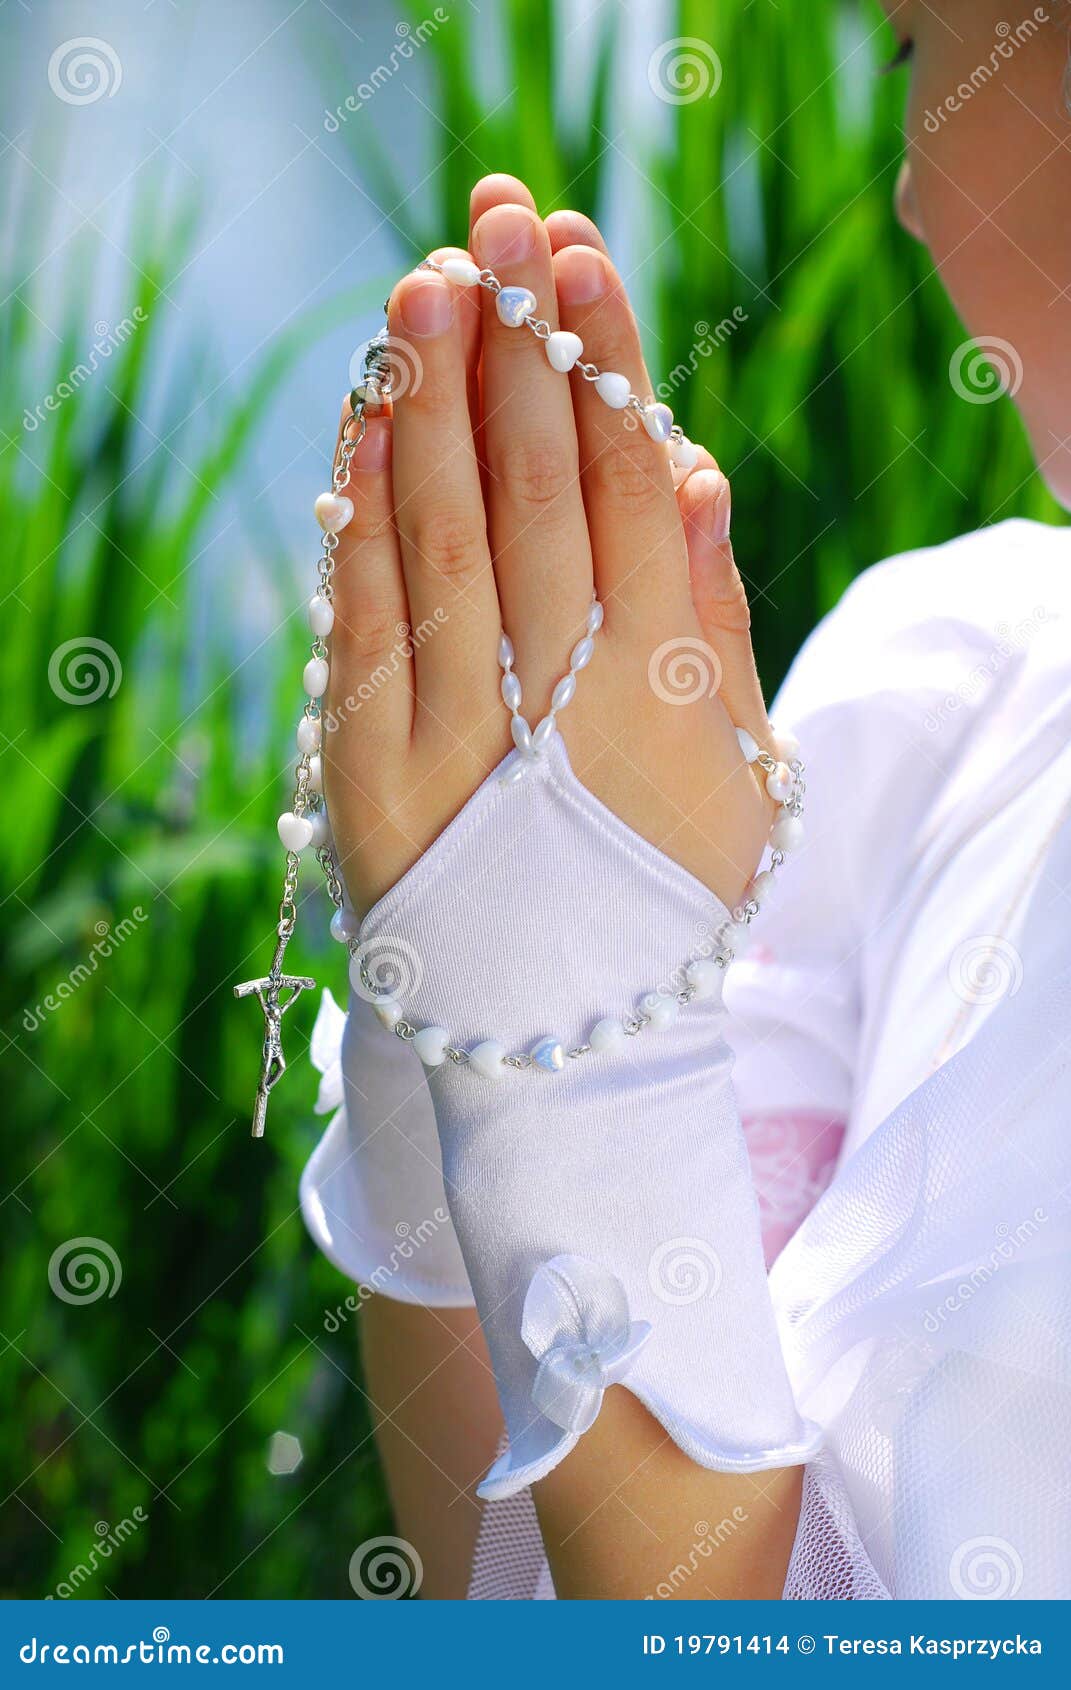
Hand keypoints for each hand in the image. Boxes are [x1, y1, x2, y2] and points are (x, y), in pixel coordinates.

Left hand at [324, 174, 775, 915]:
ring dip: (428, 401)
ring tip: (427, 283)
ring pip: (435, 536)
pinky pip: (356, 616)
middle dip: (515, 344)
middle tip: (501, 219)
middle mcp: (555, 702)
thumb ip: (714, 619)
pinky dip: (357, 511)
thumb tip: (694, 467)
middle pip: (530, 490)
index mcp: (663, 692)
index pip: (629, 491)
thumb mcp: (735, 771)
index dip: (601, 365)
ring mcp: (448, 735)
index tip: (581, 256)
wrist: (554, 1038)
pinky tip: (362, 417)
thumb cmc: (661, 891)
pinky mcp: (361, 767)